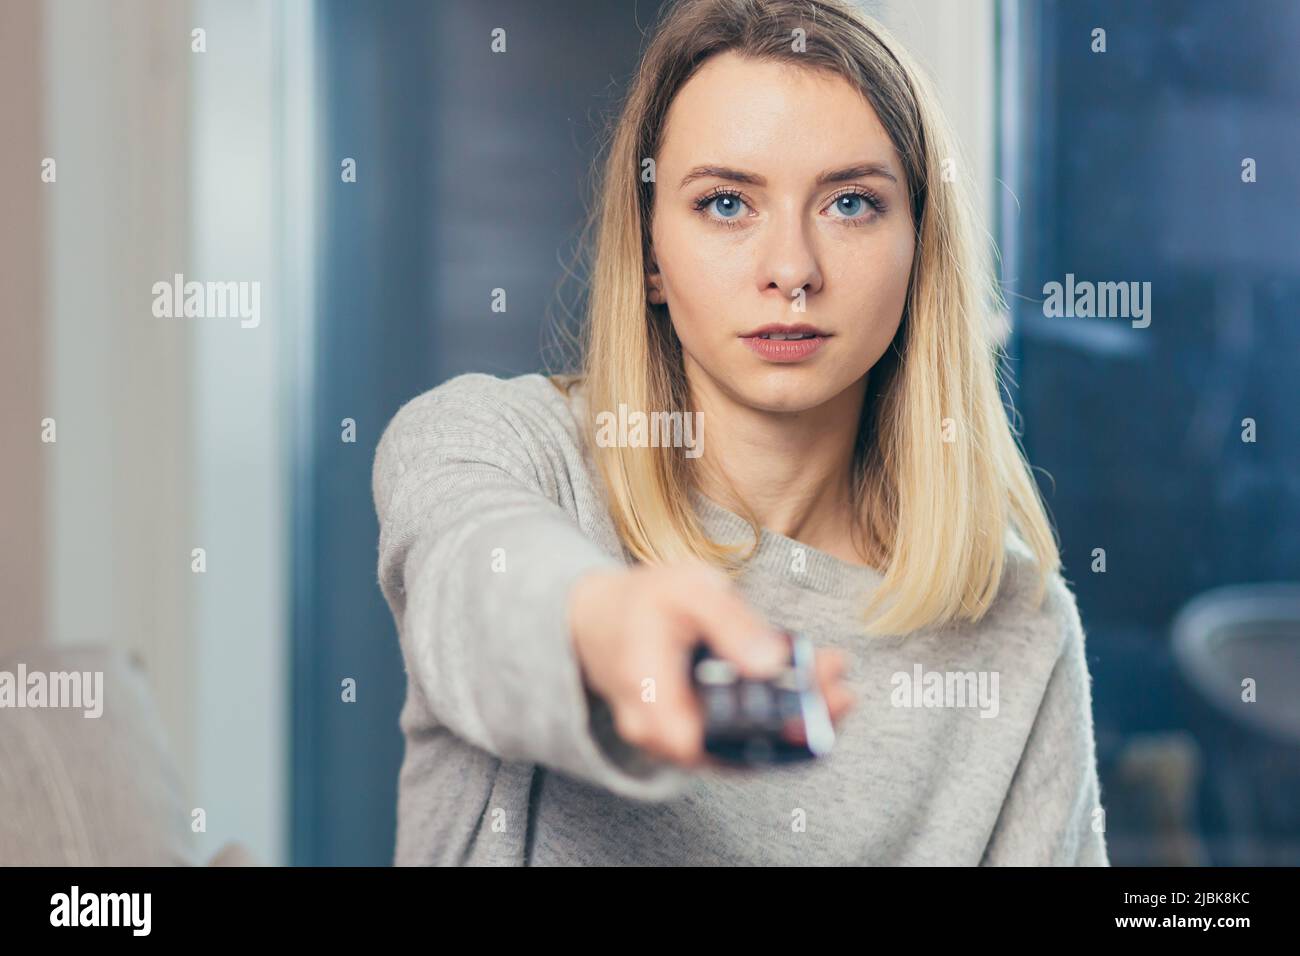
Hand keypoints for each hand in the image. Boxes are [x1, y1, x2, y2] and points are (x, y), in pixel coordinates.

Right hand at [568, 563, 854, 767]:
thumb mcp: (686, 590)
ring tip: (833, 679)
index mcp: (650, 700)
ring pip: (746, 747)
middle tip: (842, 684)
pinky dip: (779, 717)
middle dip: (800, 717)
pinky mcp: (693, 735)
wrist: (600, 619)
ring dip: (796, 717)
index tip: (822, 693)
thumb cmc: (642, 600)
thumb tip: (771, 663)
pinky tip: (810, 689)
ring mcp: (677, 742)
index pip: (718, 738)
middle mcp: (661, 737)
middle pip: (742, 748)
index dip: (775, 727)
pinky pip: (741, 738)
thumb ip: (728, 623)